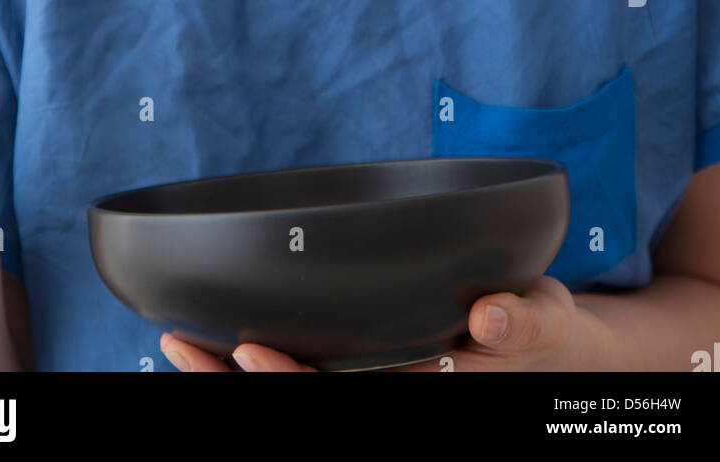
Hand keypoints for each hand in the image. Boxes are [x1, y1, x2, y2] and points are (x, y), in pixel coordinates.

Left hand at [160, 276, 610, 371]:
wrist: (548, 347)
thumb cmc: (539, 328)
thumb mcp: (546, 321)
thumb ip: (524, 322)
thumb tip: (489, 319)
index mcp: (426, 390)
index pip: (345, 396)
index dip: (291, 382)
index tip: (248, 350)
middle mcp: (392, 393)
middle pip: (303, 401)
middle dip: (233, 383)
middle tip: (177, 346)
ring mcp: (373, 383)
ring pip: (291, 391)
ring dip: (225, 378)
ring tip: (171, 344)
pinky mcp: (362, 365)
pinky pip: (302, 371)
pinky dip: (246, 364)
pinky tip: (212, 343)